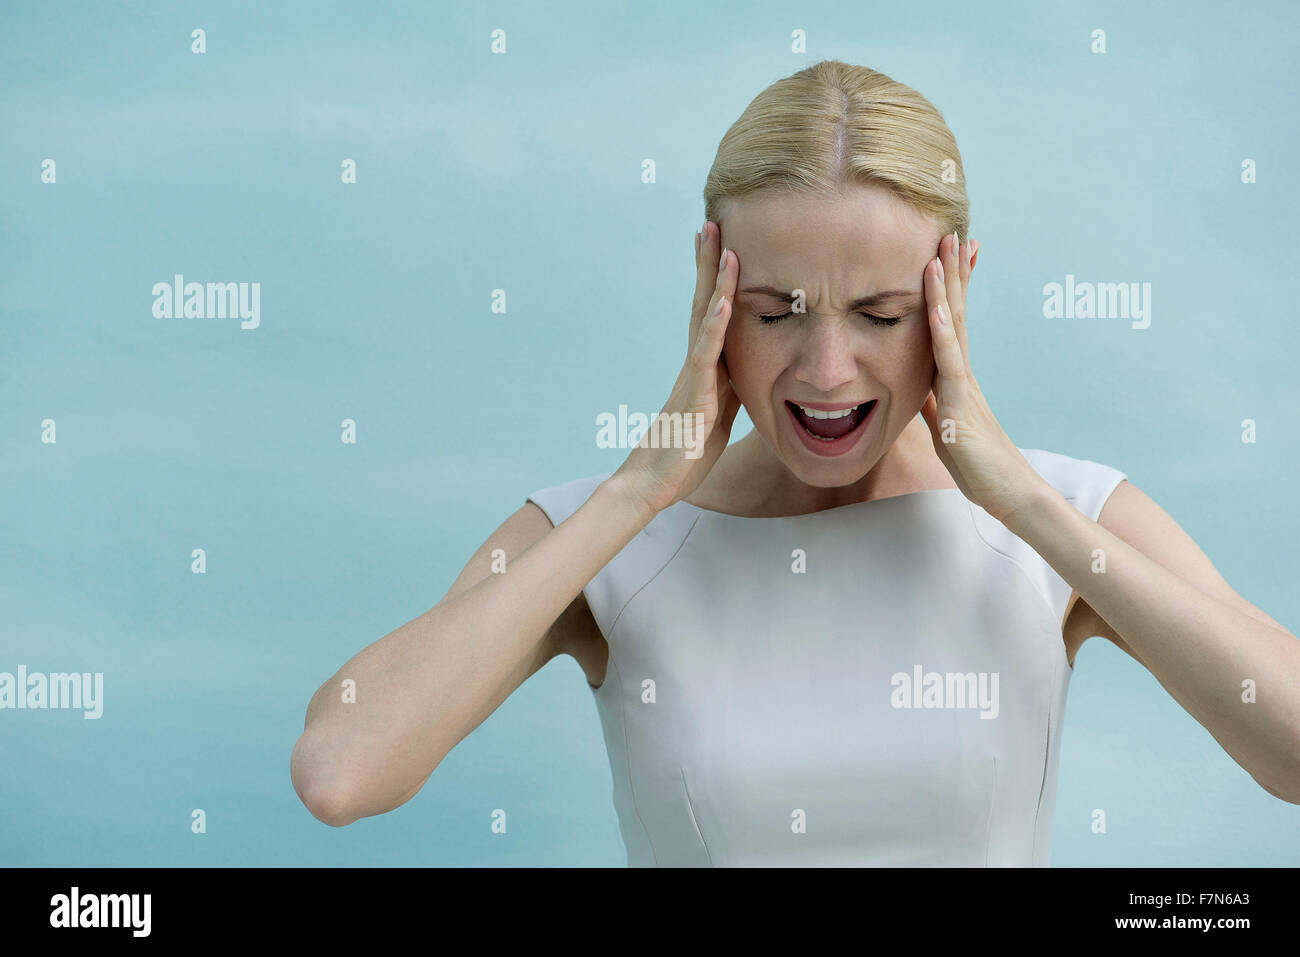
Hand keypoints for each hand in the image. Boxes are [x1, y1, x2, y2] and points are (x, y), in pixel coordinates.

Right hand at [613, 220, 742, 514]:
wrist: (653, 484)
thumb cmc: (683, 455)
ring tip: (720, 244)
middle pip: (703, 303)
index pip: (712, 314)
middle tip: (710, 222)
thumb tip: (745, 374)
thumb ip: (729, 389)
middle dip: (709, 263)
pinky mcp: (694, 394)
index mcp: (705, 368)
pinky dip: (715, 325)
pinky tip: (725, 300)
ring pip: (704, 318)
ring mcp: (693, 375)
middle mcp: (695, 363)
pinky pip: (706, 354)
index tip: (723, 244)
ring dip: (714, 280)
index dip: (718, 280)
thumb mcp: (718, 416)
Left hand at [918, 233, 1048, 523]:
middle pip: (955, 312)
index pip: (950, 324)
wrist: (1010, 494)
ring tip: (942, 248)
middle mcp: (963, 373)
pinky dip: (939, 331)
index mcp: (957, 378)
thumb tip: (922, 391)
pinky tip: (933, 305)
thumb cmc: (980, 468)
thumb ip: (935, 407)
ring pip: (952, 326)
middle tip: (951, 232)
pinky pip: (948, 361)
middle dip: (952, 272)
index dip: (948, 291)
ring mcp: (964, 384)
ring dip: (946, 286)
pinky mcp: (961, 403)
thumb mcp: (946, 430)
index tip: (947, 257)